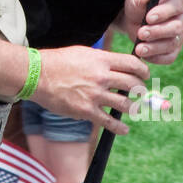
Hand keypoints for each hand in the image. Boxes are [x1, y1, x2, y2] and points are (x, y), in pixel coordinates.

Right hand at [32, 46, 150, 132]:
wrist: (36, 75)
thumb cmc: (58, 62)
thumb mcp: (83, 53)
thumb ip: (102, 60)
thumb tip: (118, 65)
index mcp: (101, 60)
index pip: (133, 64)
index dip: (143, 71)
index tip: (145, 75)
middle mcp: (101, 77)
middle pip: (133, 84)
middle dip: (141, 90)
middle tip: (140, 93)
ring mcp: (94, 95)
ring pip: (125, 104)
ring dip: (133, 108)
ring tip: (132, 109)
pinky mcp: (86, 111)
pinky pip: (109, 122)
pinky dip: (120, 127)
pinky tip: (124, 129)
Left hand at [115, 0, 182, 65]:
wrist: (134, 20)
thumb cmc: (138, 6)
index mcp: (178, 2)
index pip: (175, 7)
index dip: (163, 13)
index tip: (148, 18)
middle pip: (177, 28)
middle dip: (157, 32)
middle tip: (141, 33)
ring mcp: (181, 36)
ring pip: (172, 44)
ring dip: (154, 47)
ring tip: (139, 48)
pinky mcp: (174, 50)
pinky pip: (169, 57)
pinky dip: (156, 58)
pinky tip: (144, 55)